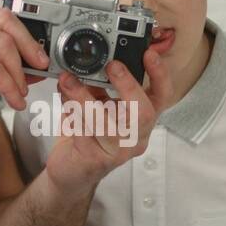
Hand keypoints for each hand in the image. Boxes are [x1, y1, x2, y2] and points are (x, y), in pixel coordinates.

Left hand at [44, 49, 172, 195]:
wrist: (69, 171)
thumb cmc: (86, 136)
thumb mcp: (95, 104)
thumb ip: (96, 85)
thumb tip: (90, 58)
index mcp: (141, 119)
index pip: (162, 97)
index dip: (159, 75)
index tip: (149, 54)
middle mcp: (136, 137)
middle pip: (145, 113)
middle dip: (129, 86)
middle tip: (112, 66)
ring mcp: (119, 151)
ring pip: (108, 123)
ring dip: (85, 97)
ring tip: (69, 79)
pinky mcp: (97, 161)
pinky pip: (86, 134)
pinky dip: (72, 113)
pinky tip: (63, 101)